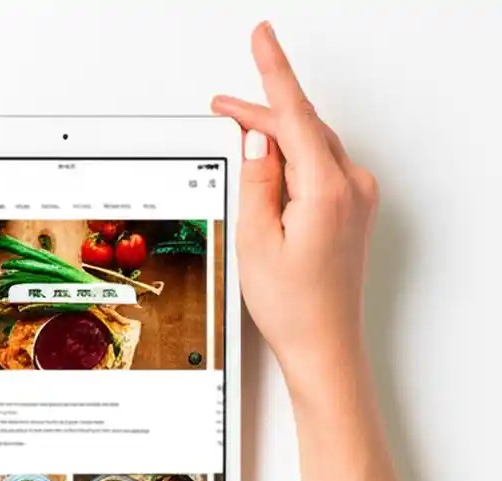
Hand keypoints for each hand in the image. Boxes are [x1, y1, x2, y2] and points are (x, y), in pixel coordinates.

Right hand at [212, 22, 378, 390]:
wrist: (324, 345)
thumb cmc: (293, 305)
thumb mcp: (256, 240)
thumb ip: (258, 182)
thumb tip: (257, 141)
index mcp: (326, 191)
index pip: (295, 115)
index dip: (274, 72)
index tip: (263, 37)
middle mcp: (350, 188)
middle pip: (302, 128)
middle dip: (261, 112)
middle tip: (222, 104)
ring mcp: (356, 197)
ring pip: (309, 146)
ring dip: (274, 136)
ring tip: (236, 133)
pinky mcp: (351, 208)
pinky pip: (318, 166)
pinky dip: (291, 158)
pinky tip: (267, 166)